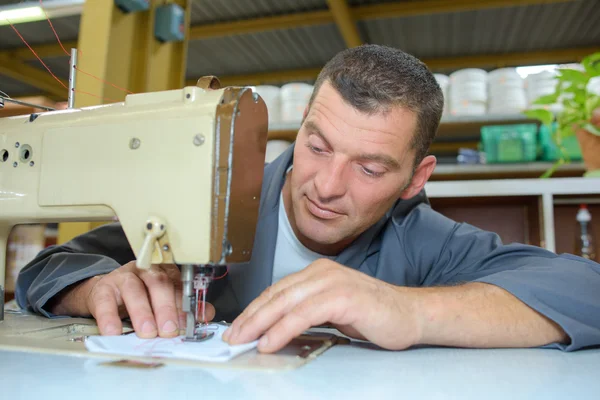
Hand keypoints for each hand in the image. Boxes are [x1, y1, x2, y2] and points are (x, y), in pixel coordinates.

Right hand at [49, 261, 214, 337]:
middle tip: (169, 330)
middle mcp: (146, 270)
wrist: (106, 293)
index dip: (183, 306)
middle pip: (158, 284)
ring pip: (134, 289)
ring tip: (147, 331)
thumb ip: (185, 307)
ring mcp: (124, 277)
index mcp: (166, 272)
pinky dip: (109, 317)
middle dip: (166, 308)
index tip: (187, 325)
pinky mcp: (103, 288)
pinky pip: (105, 301)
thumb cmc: (141, 297)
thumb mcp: (164, 300)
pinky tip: (113, 331)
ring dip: (142, 312)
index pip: (178, 286)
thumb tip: (206, 314)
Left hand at [222, 259, 421, 352]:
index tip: (238, 327)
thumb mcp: (333, 311)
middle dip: (250, 317)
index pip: (277, 290)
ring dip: (260, 323)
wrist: (411, 314)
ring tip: (243, 340)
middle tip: (232, 336)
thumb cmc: (374, 314)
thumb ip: (306, 313)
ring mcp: (333, 282)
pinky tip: (269, 341)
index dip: (254, 309)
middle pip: (276, 294)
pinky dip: (282, 328)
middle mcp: (322, 272)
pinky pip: (304, 314)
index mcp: (318, 273)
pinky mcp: (343, 297)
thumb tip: (275, 329)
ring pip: (285, 302)